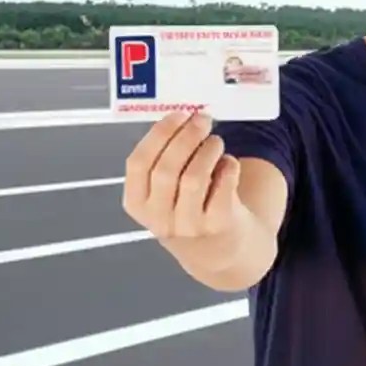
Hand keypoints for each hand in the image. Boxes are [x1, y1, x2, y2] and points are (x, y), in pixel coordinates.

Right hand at [122, 111, 243, 242]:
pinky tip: (228, 164)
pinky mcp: (219, 225)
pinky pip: (224, 186)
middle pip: (166, 168)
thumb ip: (165, 161)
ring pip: (194, 177)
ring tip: (216, 142)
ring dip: (208, 150)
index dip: (159, 134)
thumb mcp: (164, 194)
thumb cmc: (189, 209)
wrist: (220, 250)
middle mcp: (159, 219)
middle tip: (203, 119)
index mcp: (137, 204)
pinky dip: (228, 166)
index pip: (138, 164)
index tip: (178, 114)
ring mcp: (189, 226)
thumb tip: (183, 118)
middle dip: (186, 136)